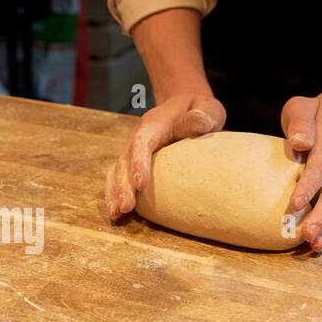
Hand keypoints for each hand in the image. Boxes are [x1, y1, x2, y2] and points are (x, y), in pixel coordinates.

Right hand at [106, 92, 225, 219]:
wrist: (183, 108)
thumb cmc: (198, 110)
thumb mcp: (207, 107)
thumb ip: (203, 114)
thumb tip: (199, 121)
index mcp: (154, 124)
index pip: (142, 142)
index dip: (139, 163)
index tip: (141, 185)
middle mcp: (137, 137)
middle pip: (124, 161)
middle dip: (123, 185)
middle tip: (126, 207)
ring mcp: (132, 150)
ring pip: (117, 171)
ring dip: (115, 193)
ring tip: (116, 214)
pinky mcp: (132, 161)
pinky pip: (118, 177)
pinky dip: (114, 193)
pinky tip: (116, 213)